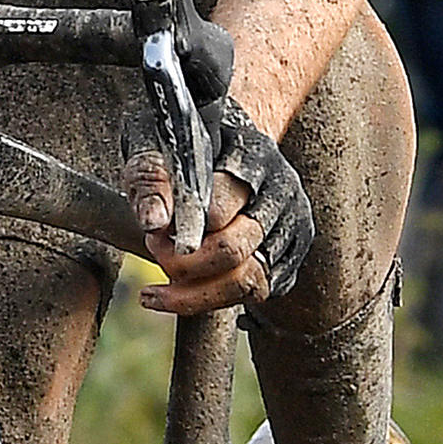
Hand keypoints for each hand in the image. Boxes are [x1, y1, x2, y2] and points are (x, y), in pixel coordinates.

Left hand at [134, 95, 312, 314]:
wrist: (225, 144)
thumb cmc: (185, 144)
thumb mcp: (155, 144)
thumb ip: (151, 179)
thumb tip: (155, 222)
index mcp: (253, 155)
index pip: (218, 209)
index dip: (179, 232)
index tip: (153, 232)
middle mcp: (281, 191)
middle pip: (234, 250)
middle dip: (185, 265)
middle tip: (156, 251)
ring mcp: (291, 225)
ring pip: (249, 282)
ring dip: (197, 293)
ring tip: (160, 287)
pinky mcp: (290, 254)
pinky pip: (256, 293)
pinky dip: (215, 299)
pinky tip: (183, 289)